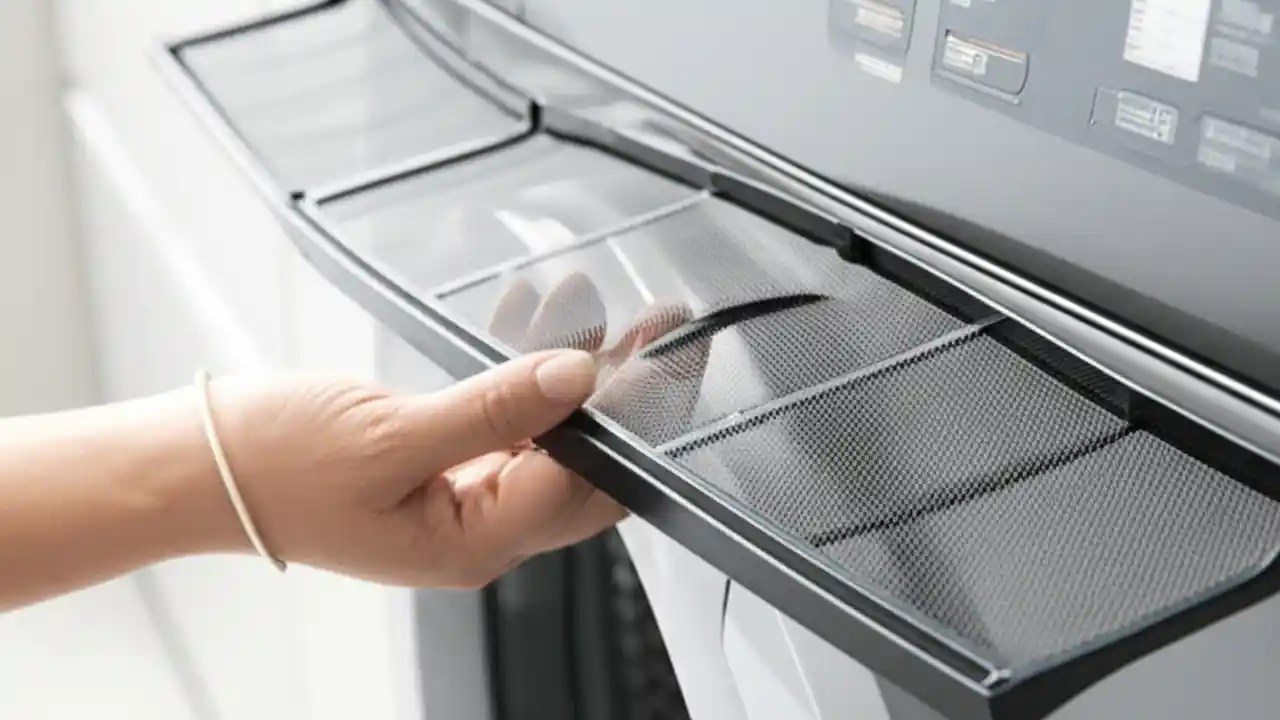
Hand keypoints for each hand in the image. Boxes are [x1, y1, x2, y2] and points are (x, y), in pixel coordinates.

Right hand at [196, 350, 623, 587]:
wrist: (201, 466)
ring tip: (625, 323)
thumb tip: (575, 378)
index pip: (585, 487)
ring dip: (585, 385)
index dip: (630, 423)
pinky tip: (552, 337)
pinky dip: (534, 384)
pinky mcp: (444, 467)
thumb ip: (493, 409)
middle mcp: (478, 530)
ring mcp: (463, 500)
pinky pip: (512, 429)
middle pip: (583, 470)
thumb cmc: (275, 467)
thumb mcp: (391, 435)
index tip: (664, 361)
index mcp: (473, 544)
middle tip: (665, 338)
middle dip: (628, 403)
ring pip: (552, 444)